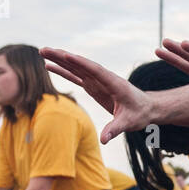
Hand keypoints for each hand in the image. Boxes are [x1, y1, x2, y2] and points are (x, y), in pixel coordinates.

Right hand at [39, 48, 155, 144]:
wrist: (146, 108)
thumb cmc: (139, 114)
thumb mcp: (128, 123)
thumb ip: (115, 129)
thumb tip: (103, 140)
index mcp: (114, 83)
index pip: (95, 71)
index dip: (81, 63)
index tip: (66, 55)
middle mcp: (104, 78)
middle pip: (81, 65)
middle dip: (63, 57)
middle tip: (44, 49)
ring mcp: (97, 81)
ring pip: (75, 67)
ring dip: (59, 60)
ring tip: (42, 52)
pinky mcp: (93, 86)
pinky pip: (75, 77)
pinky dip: (63, 71)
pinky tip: (49, 66)